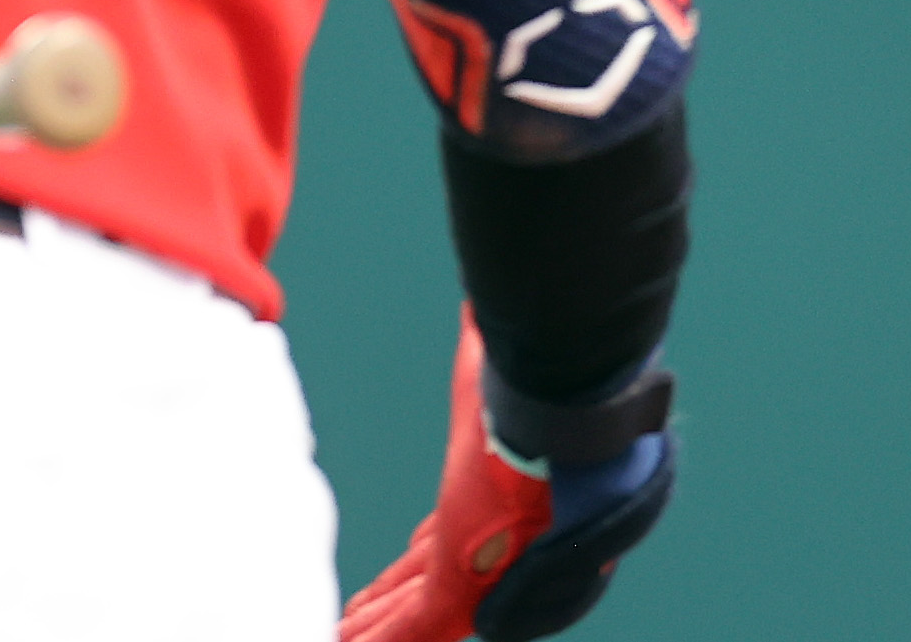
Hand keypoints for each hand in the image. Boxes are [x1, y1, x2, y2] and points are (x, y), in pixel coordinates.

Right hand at [341, 313, 675, 641]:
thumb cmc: (534, 393)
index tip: (402, 574)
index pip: (440, 545)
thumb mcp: (490, 372)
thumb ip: (482, 345)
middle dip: (390, 607)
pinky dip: (385, 637)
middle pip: (422, 586)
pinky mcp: (465, 579)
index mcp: (487, 506)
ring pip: (417, 615)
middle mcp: (486, 548)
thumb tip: (481, 302)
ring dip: (380, 629)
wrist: (567, 420)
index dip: (414, 565)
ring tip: (343, 641)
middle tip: (356, 624)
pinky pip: (416, 624)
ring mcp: (478, 570)